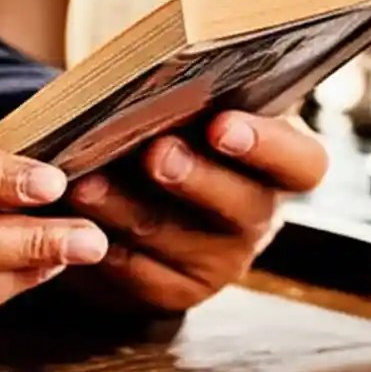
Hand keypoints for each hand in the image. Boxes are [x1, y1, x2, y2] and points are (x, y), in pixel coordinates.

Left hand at [64, 111, 327, 312]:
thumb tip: (152, 80)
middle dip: (194, 177)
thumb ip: (190, 99)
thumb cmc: (174, 134)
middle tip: (156, 154)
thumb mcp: (193, 113)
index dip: (266, 145)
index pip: (301, 162)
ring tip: (85, 184)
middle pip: (240, 204)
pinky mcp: (173, 291)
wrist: (142, 198)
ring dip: (125, 208)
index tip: (223, 126)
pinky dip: (98, 241)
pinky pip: (134, 270)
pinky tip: (69, 219)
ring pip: (171, 236)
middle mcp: (258, 217)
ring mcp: (219, 261)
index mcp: (277, 166)